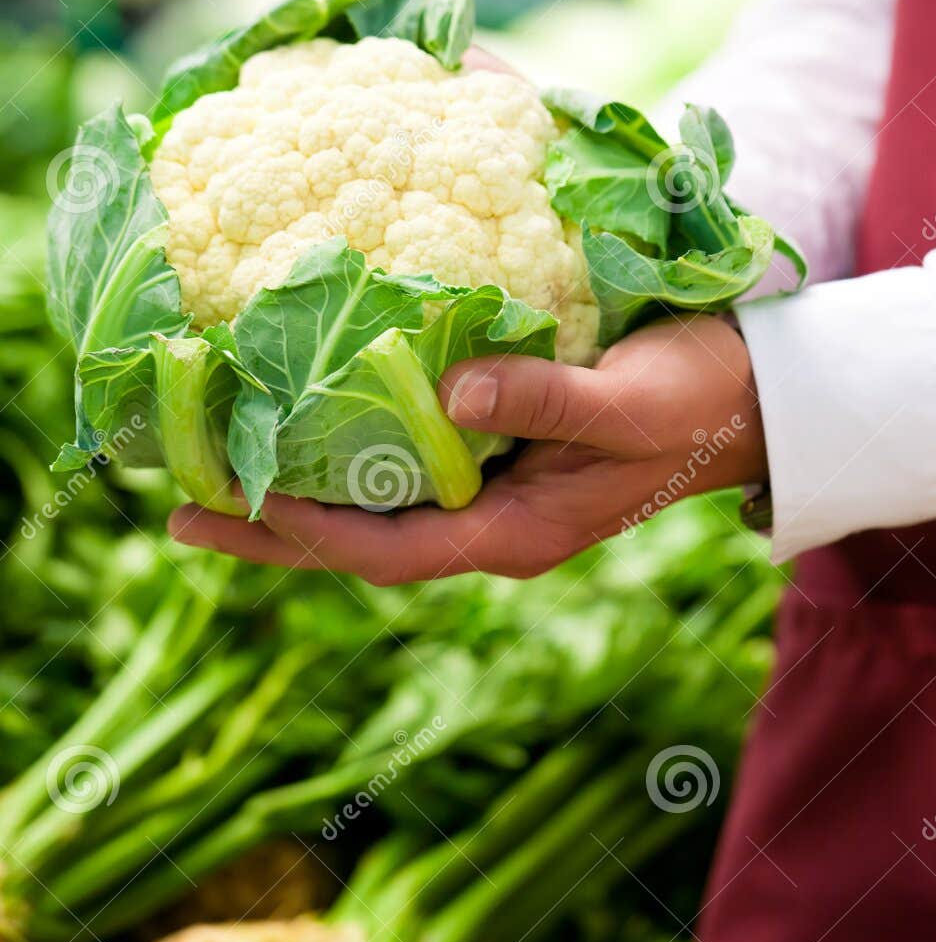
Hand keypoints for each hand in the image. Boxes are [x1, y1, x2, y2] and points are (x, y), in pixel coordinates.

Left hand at [169, 316, 765, 582]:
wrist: (748, 394)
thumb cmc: (696, 399)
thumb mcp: (630, 403)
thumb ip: (546, 399)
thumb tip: (450, 390)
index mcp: (516, 531)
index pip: (386, 551)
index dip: (305, 535)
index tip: (229, 503)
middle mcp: (491, 521)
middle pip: (360, 539)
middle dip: (273, 532)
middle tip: (182, 510)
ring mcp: (491, 492)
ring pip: (374, 503)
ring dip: (299, 489)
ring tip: (219, 464)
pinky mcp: (497, 451)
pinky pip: (403, 463)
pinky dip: (347, 446)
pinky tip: (310, 413)